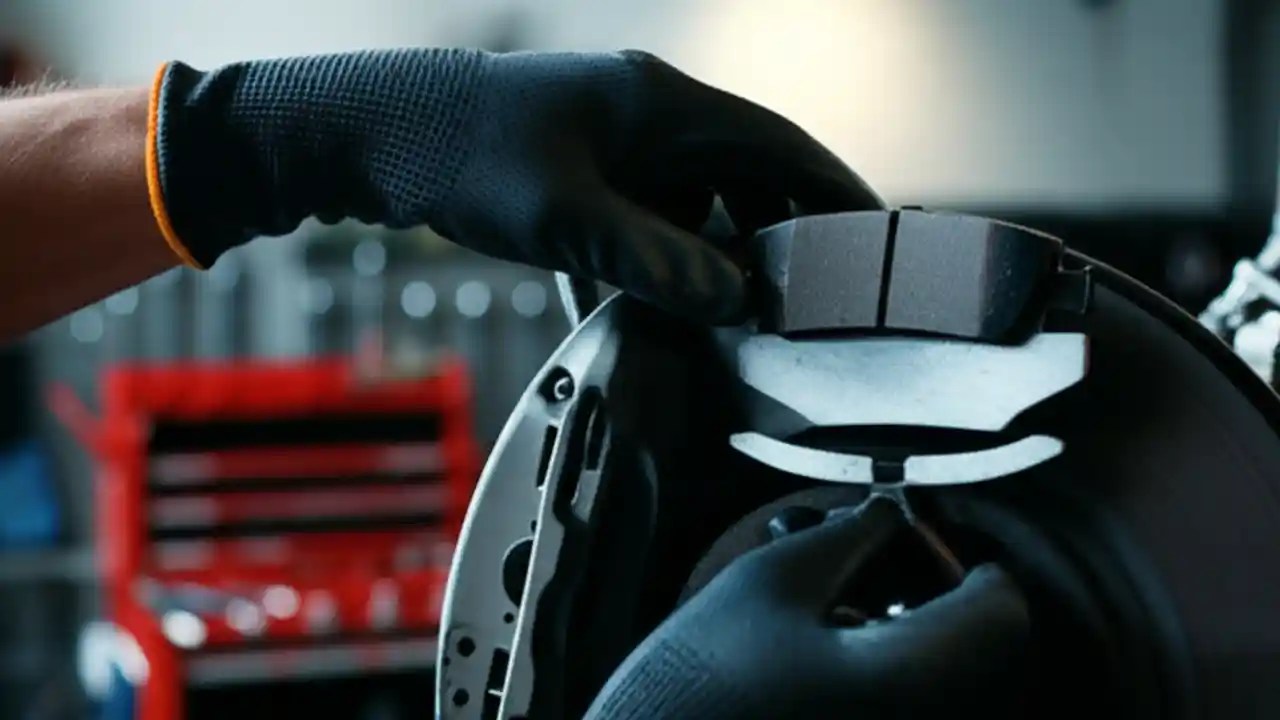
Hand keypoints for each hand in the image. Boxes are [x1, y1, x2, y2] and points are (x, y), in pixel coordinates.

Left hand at [151, 49, 881, 322]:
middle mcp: (648, 111)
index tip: (873, 234)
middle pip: (741, 173)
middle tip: (800, 293)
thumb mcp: (568, 218)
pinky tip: (630, 299)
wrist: (376, 134)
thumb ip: (655, 261)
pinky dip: (648, 254)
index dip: (833, 190)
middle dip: (771, 232)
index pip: (779, 143)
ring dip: (704, 251)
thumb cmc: (466, 155)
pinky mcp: (581, 162)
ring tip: (719, 309)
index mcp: (662, 103)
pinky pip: (641, 211)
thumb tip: (733, 299)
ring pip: (690, 197)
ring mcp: (614, 135)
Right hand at [584, 498, 1030, 719]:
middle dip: (930, 593)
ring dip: (905, 632)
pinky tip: (823, 652)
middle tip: (865, 562)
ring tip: (831, 604)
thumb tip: (891, 517)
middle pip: (977, 649)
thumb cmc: (704, 677)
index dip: (965, 562)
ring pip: (942, 679)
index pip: (1001, 610)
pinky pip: (908, 701)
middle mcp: (927, 719)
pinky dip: (882, 671)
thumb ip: (851, 538)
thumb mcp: (775, 582)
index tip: (918, 540)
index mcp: (914, 677)